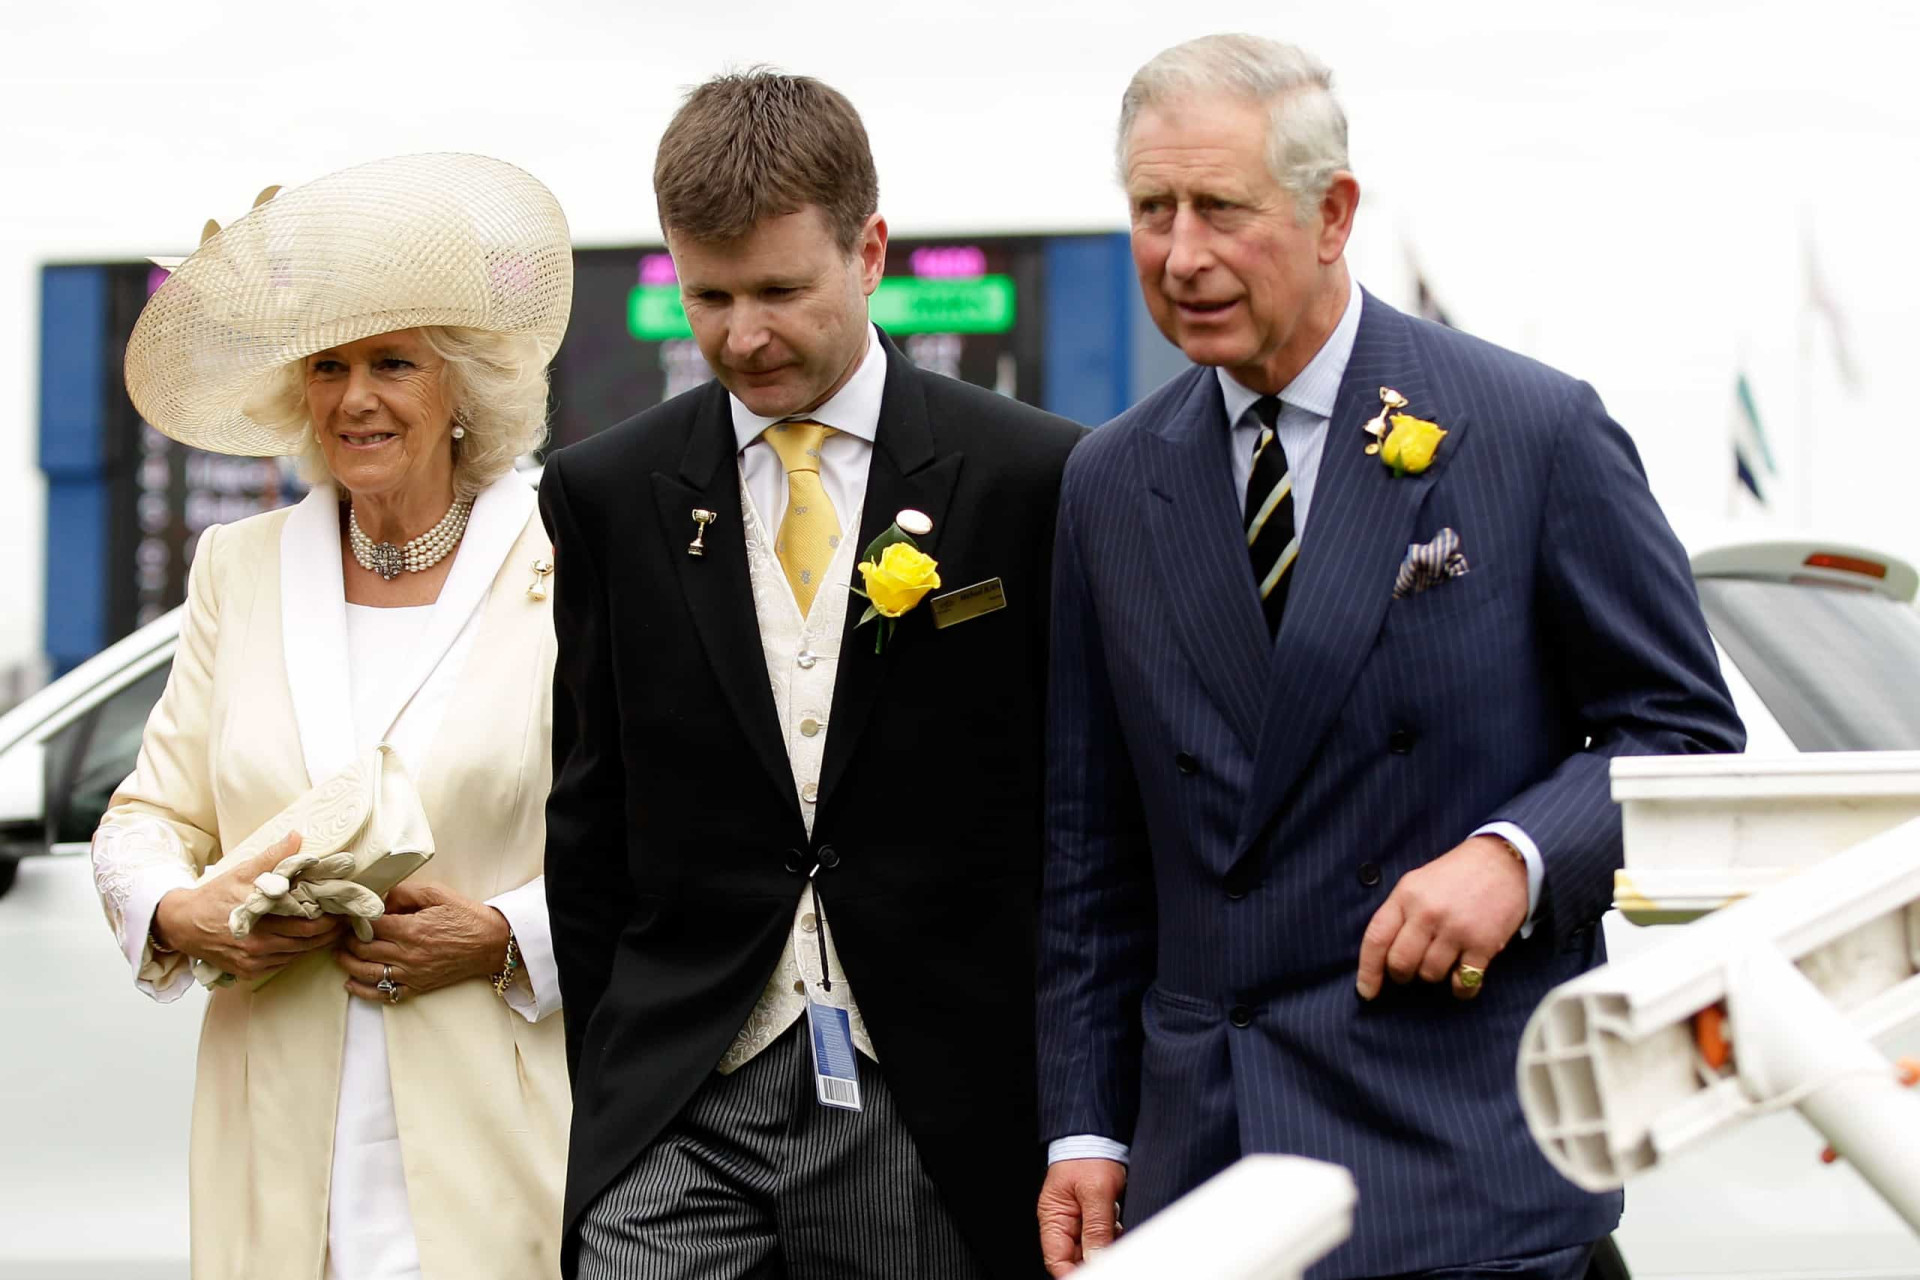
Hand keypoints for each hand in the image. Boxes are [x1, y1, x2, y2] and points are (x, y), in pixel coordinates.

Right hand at [152, 832, 342, 980]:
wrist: (181, 924)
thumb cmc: (213, 897)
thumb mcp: (242, 872)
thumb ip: (272, 857)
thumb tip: (297, 837)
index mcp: (260, 918)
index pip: (308, 921)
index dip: (330, 915)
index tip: (344, 906)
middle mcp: (258, 944)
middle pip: (307, 939)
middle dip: (330, 929)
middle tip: (346, 918)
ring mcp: (253, 961)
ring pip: (297, 954)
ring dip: (317, 942)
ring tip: (334, 929)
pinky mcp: (248, 971)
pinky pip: (282, 964)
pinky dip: (296, 953)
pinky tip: (306, 941)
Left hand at [334, 880, 509, 1002]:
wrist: (492, 943)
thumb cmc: (466, 916)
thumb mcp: (438, 893)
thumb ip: (405, 892)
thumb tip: (379, 897)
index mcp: (412, 929)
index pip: (369, 926)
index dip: (355, 919)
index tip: (349, 915)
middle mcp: (408, 954)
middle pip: (363, 949)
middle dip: (347, 940)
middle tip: (342, 931)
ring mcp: (411, 974)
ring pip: (367, 972)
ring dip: (348, 963)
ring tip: (341, 953)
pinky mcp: (417, 986)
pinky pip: (384, 994)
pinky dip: (363, 991)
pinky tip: (351, 982)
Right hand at [1038, 1158, 1126, 1276]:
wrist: (1098, 1135)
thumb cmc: (1089, 1155)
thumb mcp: (1096, 1192)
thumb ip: (1096, 1229)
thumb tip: (1096, 1260)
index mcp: (1053, 1217)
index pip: (1057, 1260)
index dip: (1074, 1272)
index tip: (1097, 1271)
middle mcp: (1062, 1222)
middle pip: (1076, 1257)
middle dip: (1095, 1255)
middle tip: (1111, 1246)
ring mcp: (1078, 1219)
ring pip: (1092, 1248)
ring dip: (1106, 1244)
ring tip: (1113, 1225)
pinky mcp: (1093, 1215)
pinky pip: (1102, 1236)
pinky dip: (1111, 1235)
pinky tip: (1117, 1223)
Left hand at [1356, 835, 1528, 1001]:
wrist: (1503, 862)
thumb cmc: (1455, 876)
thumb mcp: (1417, 883)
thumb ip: (1400, 913)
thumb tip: (1382, 955)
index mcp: (1406, 895)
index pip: (1376, 938)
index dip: (1368, 970)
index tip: (1367, 991)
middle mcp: (1427, 912)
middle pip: (1400, 963)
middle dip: (1402, 974)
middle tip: (1411, 970)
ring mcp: (1456, 929)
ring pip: (1430, 975)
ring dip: (1433, 975)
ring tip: (1443, 960)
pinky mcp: (1483, 944)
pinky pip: (1463, 982)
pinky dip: (1461, 988)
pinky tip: (1462, 977)